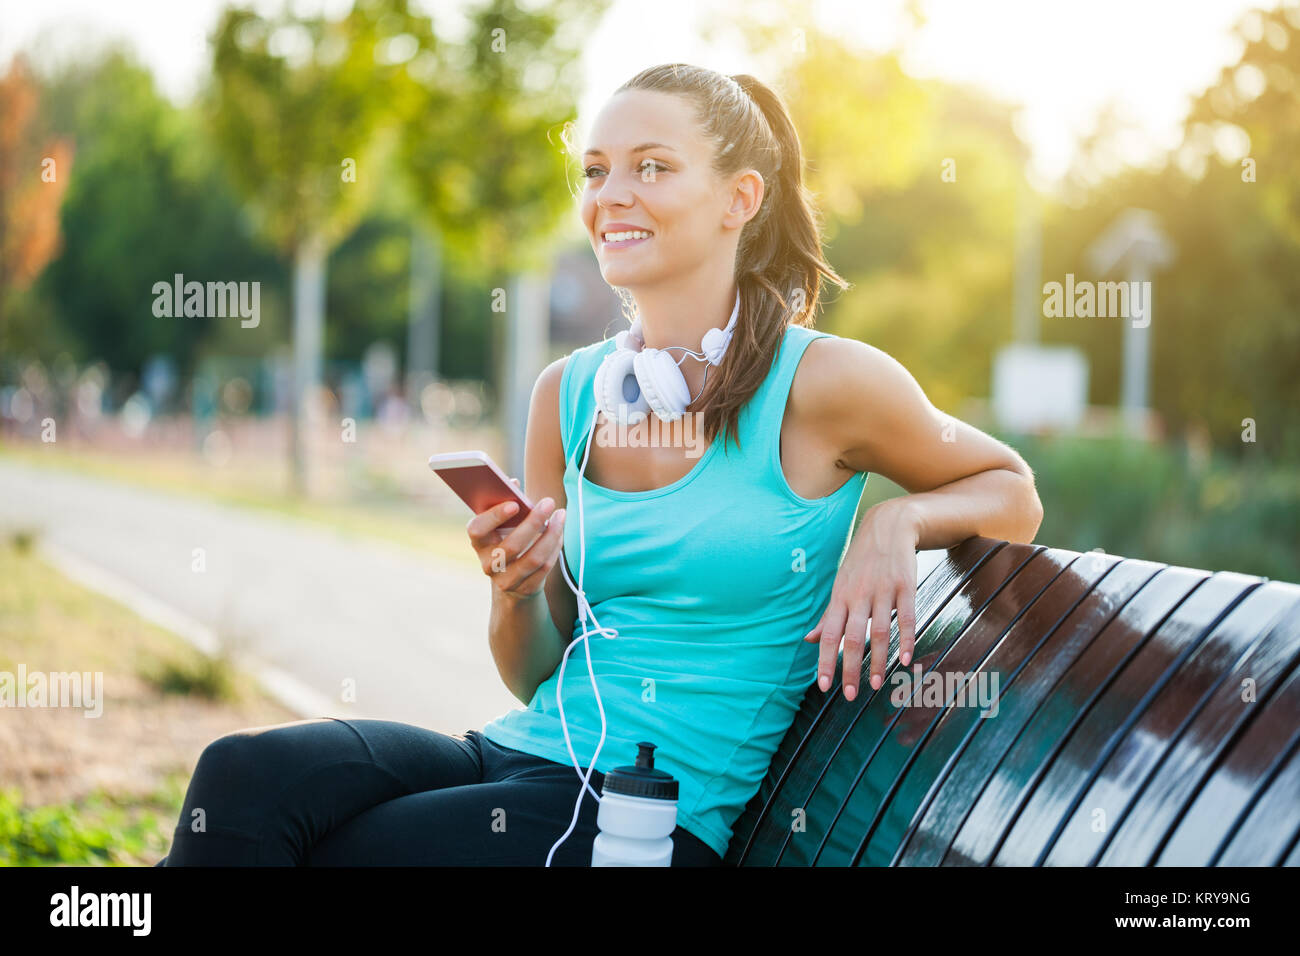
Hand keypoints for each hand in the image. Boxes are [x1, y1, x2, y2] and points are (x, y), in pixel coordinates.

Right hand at [465, 477, 565, 600]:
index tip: (514, 504)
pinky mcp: (525, 588)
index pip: (477, 530)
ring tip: (561, 515)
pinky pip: (545, 567)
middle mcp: (488, 564)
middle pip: (513, 545)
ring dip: (551, 534)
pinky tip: (560, 532)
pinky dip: (555, 548)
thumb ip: (506, 503)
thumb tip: (513, 483)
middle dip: (534, 522)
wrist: (511, 580)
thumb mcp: (501, 525)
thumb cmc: (506, 541)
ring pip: (534, 558)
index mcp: (479, 543)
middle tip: (549, 502)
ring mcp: (507, 580)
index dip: (494, 517)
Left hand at [803, 498, 918, 700]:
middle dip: (849, 668)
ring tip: (877, 686)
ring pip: (879, 632)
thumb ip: (828, 616)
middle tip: (849, 695)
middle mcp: (859, 595)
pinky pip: (906, 617)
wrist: (889, 525)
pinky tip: (906, 660)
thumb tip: (809, 639)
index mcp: (840, 597)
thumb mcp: (840, 585)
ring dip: (878, 661)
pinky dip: (906, 640)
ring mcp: (883, 591)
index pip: (829, 634)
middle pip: (852, 638)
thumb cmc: (861, 561)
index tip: (824, 686)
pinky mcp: (905, 586)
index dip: (825, 660)